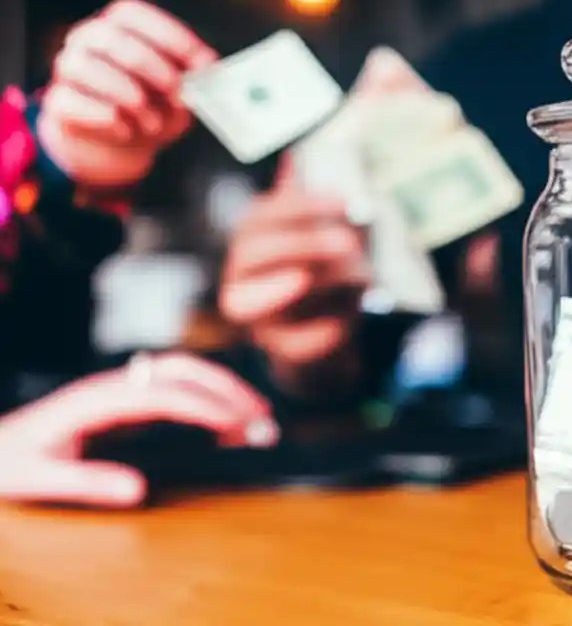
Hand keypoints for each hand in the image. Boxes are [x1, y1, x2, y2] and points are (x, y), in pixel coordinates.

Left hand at [0, 353, 276, 507]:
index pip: (161, 393)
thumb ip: (86, 482)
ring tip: (258, 417)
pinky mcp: (130, 401)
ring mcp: (123, 389)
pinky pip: (178, 390)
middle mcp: (113, 385)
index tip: (234, 424)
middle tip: (261, 416)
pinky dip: (210, 399)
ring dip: (224, 388)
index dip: (201, 406)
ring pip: (184, 372)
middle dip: (226, 387)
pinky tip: (229, 424)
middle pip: (181, 369)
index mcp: (93, 399)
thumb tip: (139, 489)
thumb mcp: (38, 479)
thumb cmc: (9, 462)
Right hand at [37, 0, 217, 188]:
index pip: (135, 13)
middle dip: (154, 68)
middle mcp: (88, 38)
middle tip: (176, 92)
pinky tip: (127, 130)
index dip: (170, 35)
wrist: (119, 141)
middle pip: (115, 40)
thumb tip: (209, 68)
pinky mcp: (58, 100)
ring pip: (90, 69)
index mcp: (119, 25)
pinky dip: (108, 119)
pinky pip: (76, 103)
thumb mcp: (180, 93)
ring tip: (153, 122)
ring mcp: (69, 66)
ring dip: (131, 99)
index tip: (202, 63)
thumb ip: (193, 79)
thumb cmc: (153, 107)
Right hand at [220, 161, 368, 374]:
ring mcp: (256, 318)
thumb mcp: (317, 235)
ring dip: (324, 282)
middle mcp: (242, 279)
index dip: (301, 206)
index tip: (344, 201)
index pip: (260, 216)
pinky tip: (354, 313)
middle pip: (255, 253)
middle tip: (348, 243)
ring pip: (273, 298)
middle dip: (304, 243)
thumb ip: (305, 204)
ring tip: (363, 275)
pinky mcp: (280, 351)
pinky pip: (299, 344)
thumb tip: (294, 158)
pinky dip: (330, 328)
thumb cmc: (320, 273)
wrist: (321, 336)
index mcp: (250, 243)